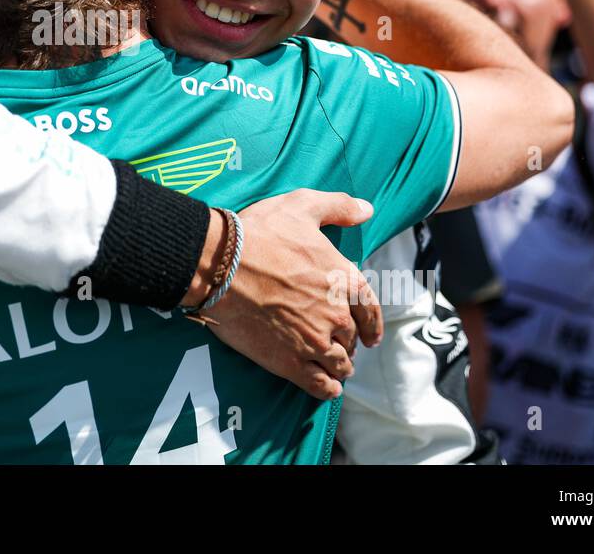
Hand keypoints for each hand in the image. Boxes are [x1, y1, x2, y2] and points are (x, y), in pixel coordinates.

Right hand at [204, 189, 380, 399]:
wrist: (221, 265)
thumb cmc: (260, 233)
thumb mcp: (302, 206)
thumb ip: (337, 207)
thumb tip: (366, 209)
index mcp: (344, 279)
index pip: (370, 310)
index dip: (372, 325)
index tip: (371, 336)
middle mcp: (336, 314)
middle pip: (352, 338)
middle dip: (347, 342)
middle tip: (337, 344)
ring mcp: (314, 341)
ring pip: (339, 365)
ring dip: (338, 366)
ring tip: (330, 366)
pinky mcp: (289, 362)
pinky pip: (320, 385)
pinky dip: (327, 387)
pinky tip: (326, 386)